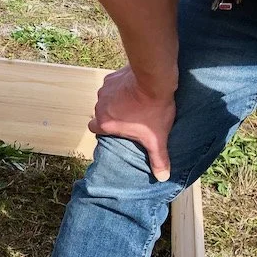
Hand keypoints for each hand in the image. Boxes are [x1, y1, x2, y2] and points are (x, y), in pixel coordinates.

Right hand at [89, 65, 175, 180]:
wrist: (154, 80)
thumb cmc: (153, 109)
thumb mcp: (157, 138)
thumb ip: (158, 158)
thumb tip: (163, 178)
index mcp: (105, 123)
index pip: (94, 128)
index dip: (104, 129)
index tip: (116, 128)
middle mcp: (100, 107)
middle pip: (101, 113)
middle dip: (112, 114)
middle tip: (130, 115)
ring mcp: (104, 90)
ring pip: (105, 98)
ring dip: (115, 100)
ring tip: (134, 101)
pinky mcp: (111, 78)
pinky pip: (112, 85)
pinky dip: (120, 87)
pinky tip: (134, 88)